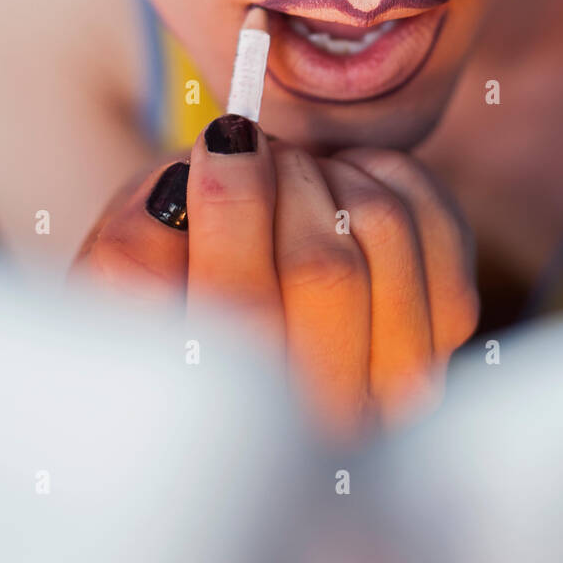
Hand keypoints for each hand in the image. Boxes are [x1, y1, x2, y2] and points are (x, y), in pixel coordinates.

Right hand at [72, 115, 479, 438]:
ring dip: (334, 175)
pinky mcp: (447, 334)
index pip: (239, 305)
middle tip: (254, 153)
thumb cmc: (163, 303)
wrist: (236, 351)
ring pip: (385, 233)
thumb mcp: (114, 285)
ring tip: (293, 180)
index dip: (234, 202)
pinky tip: (344, 186)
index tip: (224, 140)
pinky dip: (387, 176)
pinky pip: (434, 220)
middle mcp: (320, 422)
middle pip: (324, 269)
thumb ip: (141, 242)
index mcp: (221, 417)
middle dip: (285, 180)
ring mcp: (397, 387)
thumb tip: (221, 170)